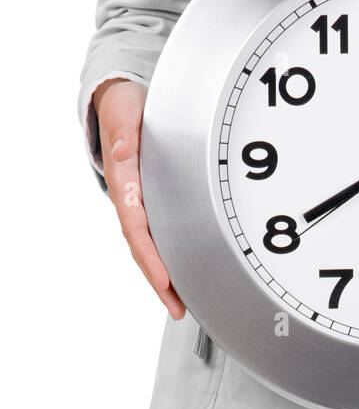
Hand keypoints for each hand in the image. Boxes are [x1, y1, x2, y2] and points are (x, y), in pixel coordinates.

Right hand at [94, 77, 184, 318]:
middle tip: (179, 309)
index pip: (136, 228)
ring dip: (166, 277)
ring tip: (184, 305)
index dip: (150, 257)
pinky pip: (160, 236)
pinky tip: (185, 276)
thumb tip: (124, 152)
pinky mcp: (154, 203)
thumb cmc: (124, 106)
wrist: (122, 100)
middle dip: (160, 282)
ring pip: (152, 247)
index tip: (166, 281)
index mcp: (124, 181)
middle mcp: (131, 199)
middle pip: (144, 249)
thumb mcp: (123, 110)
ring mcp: (142, 204)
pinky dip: (171, 258)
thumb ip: (124, 131)